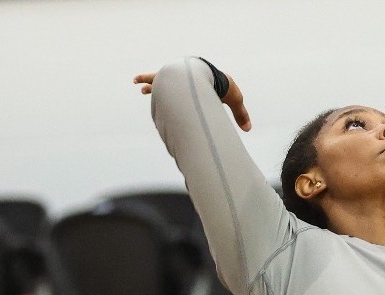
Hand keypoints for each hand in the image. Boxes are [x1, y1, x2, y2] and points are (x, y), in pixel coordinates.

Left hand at [133, 70, 251, 131]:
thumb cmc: (222, 86)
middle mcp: (187, 79)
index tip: (183, 103)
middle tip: (154, 93)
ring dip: (151, 83)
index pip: (194, 90)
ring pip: (162, 81)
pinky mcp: (168, 78)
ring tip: (140, 85)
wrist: (209, 75)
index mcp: (200, 83)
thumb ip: (240, 115)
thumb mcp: (235, 101)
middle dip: (165, 89)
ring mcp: (177, 78)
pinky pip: (153, 77)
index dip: (189, 97)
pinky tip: (135, 80)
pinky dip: (145, 78)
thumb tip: (249, 130)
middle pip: (174, 85)